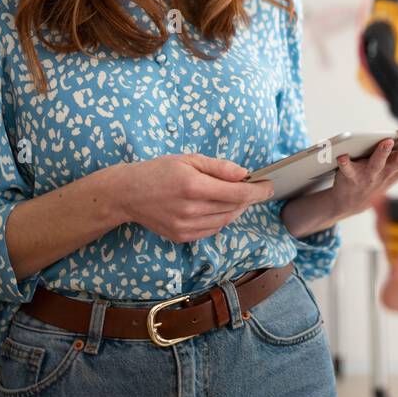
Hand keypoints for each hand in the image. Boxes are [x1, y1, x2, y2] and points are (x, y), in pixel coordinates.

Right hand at [113, 154, 273, 242]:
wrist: (127, 193)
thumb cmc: (159, 171)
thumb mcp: (189, 160)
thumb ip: (219, 167)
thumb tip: (244, 174)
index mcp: (193, 186)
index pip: (237, 193)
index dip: (258, 191)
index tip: (269, 186)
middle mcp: (191, 209)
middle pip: (234, 207)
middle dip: (249, 198)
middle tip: (256, 188)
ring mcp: (186, 226)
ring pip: (225, 220)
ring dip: (237, 209)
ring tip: (238, 197)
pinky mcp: (182, 236)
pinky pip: (212, 230)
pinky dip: (222, 219)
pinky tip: (220, 208)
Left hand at [323, 134, 397, 220]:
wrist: (350, 203)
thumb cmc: (372, 181)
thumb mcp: (393, 173)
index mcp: (396, 169)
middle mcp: (386, 173)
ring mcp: (370, 176)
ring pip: (378, 164)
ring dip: (383, 153)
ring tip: (387, 142)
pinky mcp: (352, 177)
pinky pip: (349, 170)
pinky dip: (345, 163)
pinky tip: (343, 156)